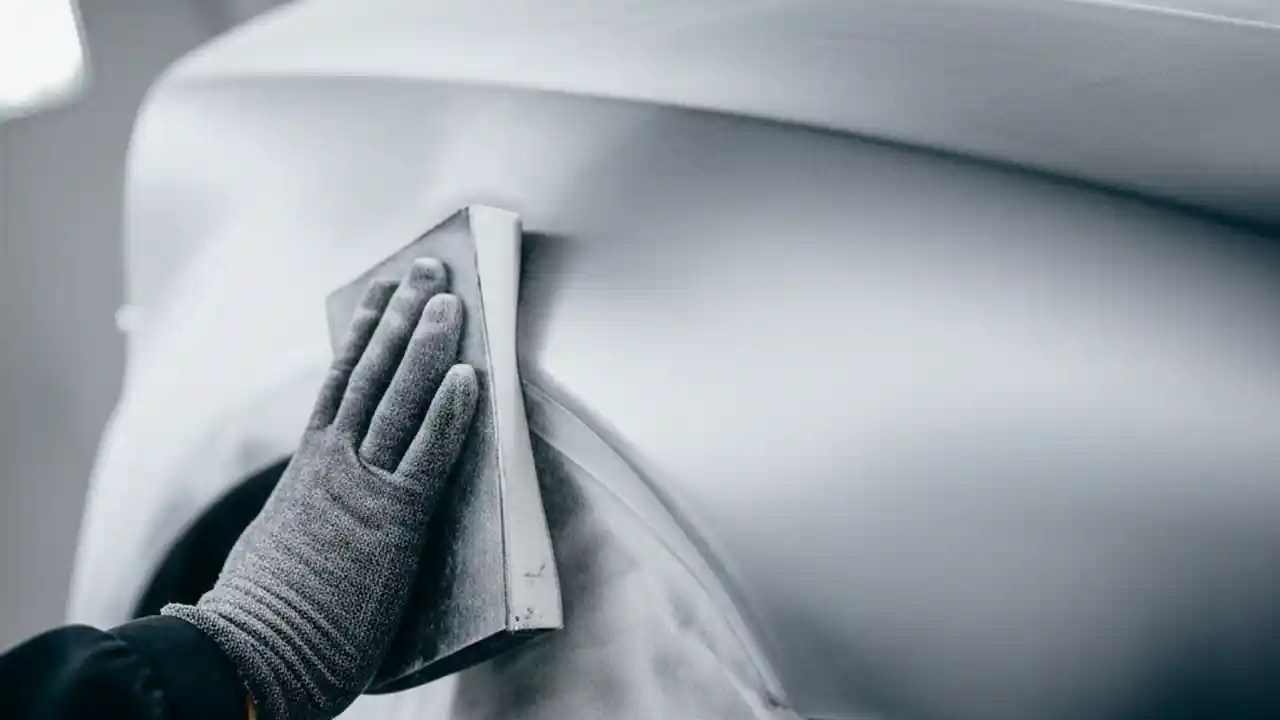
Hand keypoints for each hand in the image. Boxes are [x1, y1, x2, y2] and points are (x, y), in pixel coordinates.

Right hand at [165, 258, 478, 719]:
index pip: (341, 381)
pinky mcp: (393, 521)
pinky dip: (450, 414)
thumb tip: (313, 508)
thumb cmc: (267, 614)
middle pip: (373, 371)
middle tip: (428, 267)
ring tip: (451, 298)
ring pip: (399, 399)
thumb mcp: (284, 542)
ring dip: (429, 345)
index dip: (365, 332)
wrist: (251, 653)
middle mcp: (334, 461)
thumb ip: (309, 512)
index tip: (380, 291)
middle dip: (403, 315)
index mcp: (309, 465)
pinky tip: (470, 376)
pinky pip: (429, 455)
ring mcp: (362, 485)